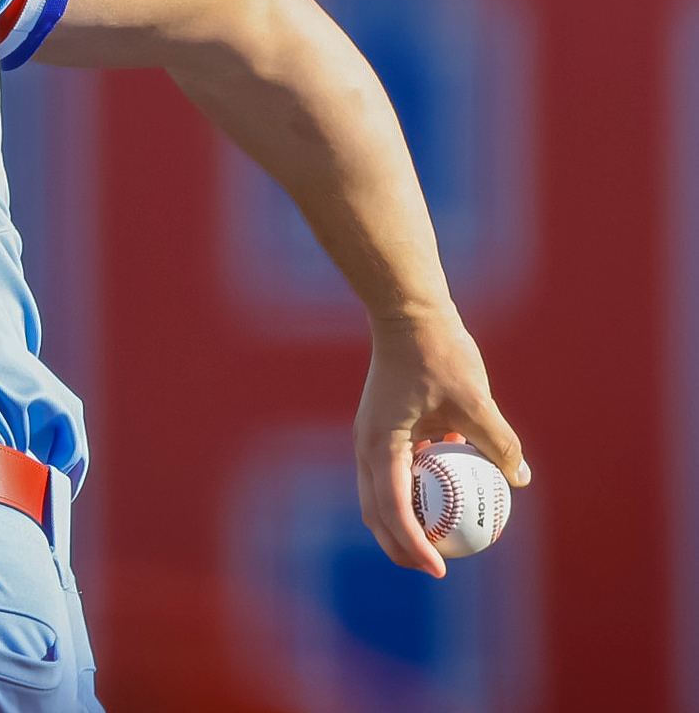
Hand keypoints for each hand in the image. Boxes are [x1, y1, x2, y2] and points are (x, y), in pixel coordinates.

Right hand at [354, 313, 526, 577]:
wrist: (408, 317)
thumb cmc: (439, 354)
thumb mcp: (477, 398)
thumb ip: (498, 441)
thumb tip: (520, 479)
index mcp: (380, 444)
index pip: (393, 509)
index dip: (415, 545)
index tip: (440, 569)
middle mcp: (366, 448)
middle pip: (375, 513)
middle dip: (401, 548)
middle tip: (437, 569)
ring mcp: (370, 440)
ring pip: (379, 498)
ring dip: (402, 526)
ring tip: (437, 546)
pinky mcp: (381, 433)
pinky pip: (393, 476)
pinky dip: (411, 498)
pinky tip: (446, 502)